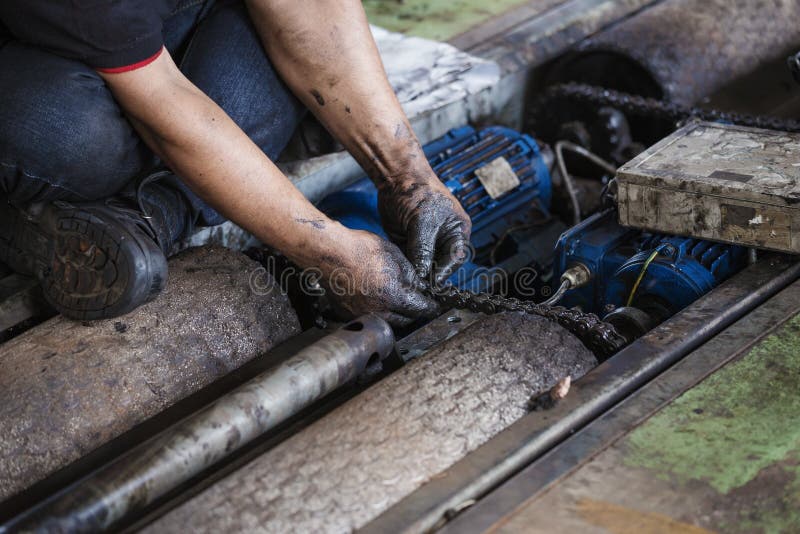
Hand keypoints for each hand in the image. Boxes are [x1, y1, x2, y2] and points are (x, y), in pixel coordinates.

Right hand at [320, 229, 439, 326]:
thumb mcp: (393, 255)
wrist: (328, 252)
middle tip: (418, 303)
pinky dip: (378, 314)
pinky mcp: (347, 314)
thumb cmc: (358, 249)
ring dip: (397, 316)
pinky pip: (369, 319)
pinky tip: (378, 301)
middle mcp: (378, 311)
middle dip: (414, 312)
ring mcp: (361, 315)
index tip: (434, 307)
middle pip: (405, 320)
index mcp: (393, 296)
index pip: (420, 309)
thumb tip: (420, 286)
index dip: (430, 307)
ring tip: (399, 303)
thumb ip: (411, 275)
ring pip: (388, 322)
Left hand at [377, 170, 471, 284]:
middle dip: (429, 274)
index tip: (432, 284)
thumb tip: (423, 274)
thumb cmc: (417, 192)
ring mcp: (426, 241)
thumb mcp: (423, 222)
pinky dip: (404, 265)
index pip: (455, 259)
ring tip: (407, 282)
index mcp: (457, 232)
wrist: (396, 177)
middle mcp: (443, 239)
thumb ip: (423, 249)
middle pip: (439, 264)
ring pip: (422, 264)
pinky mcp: (409, 242)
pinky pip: (409, 259)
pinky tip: (398, 272)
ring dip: (415, 272)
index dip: (444, 272)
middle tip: (418, 287)